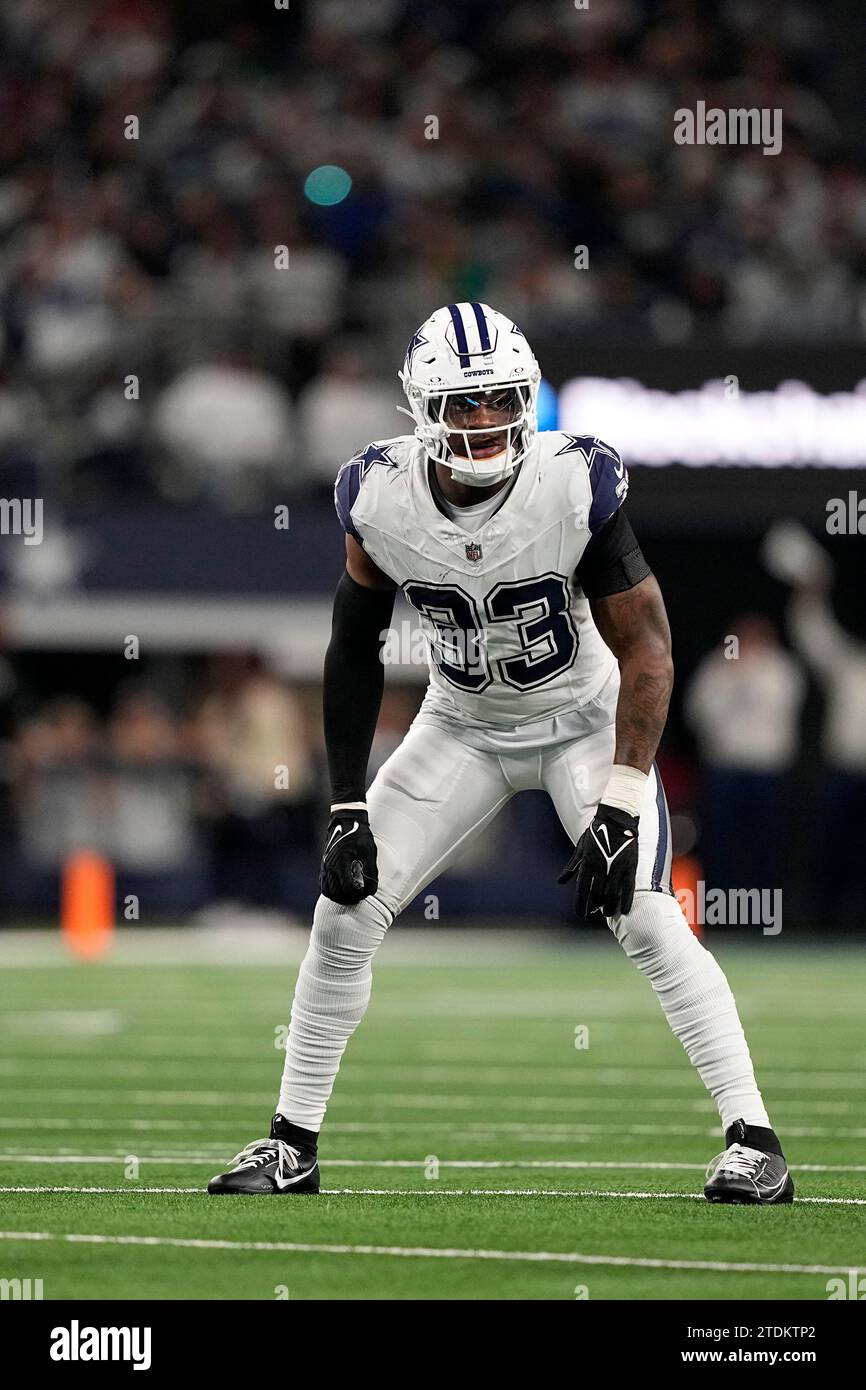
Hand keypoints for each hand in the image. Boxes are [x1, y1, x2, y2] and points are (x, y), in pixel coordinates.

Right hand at [320, 809, 377, 904]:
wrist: (345, 821)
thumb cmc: (360, 836)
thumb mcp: (370, 852)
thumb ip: (371, 872)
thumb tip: (371, 890)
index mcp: (343, 862)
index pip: (349, 888)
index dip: (359, 894)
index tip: (365, 892)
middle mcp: (331, 866)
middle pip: (337, 894)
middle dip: (350, 899)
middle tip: (360, 896)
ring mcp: (325, 866)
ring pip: (329, 892)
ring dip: (340, 898)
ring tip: (352, 895)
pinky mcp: (323, 866)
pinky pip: (324, 886)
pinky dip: (333, 892)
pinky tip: (342, 890)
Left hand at [558, 803, 638, 918]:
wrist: (616, 820)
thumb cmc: (596, 833)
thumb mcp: (580, 848)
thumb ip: (571, 867)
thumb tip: (560, 882)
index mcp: (588, 864)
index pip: (582, 890)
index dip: (580, 905)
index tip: (580, 914)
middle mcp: (601, 869)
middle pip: (597, 896)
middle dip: (595, 906)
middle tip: (594, 911)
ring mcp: (617, 869)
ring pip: (612, 897)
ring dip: (609, 908)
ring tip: (607, 912)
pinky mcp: (630, 868)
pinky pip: (628, 891)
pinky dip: (625, 903)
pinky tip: (623, 910)